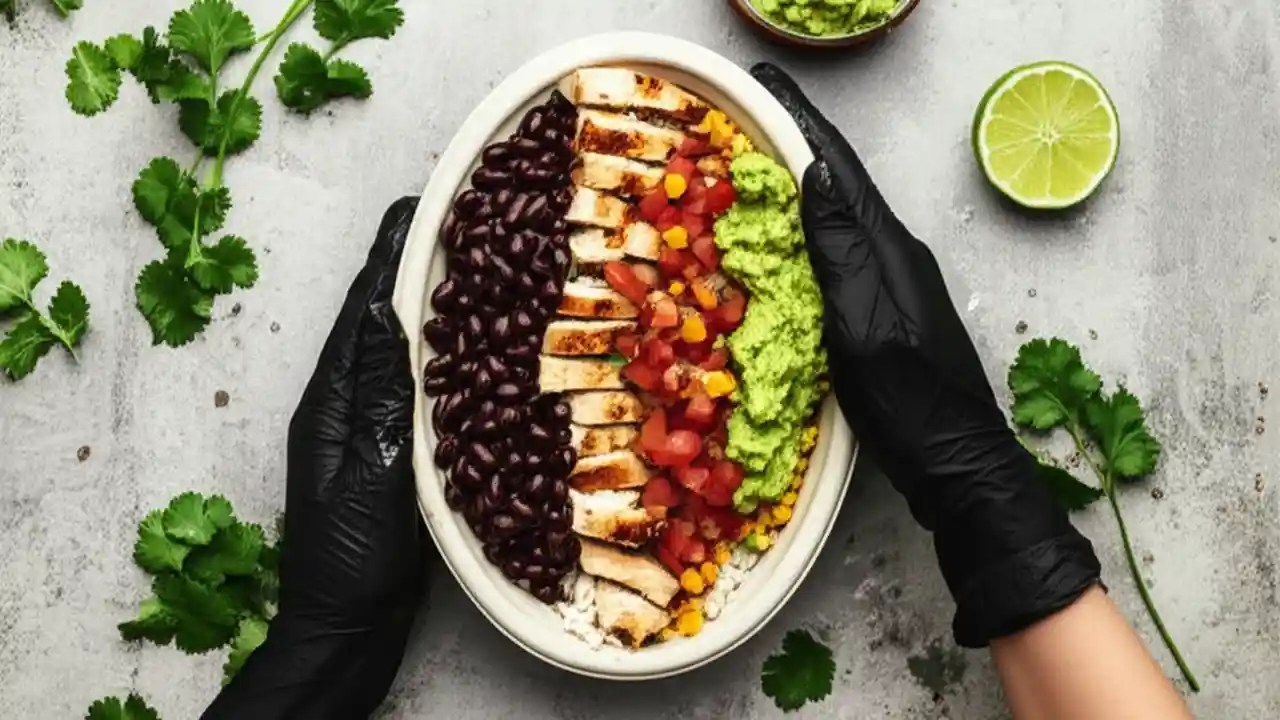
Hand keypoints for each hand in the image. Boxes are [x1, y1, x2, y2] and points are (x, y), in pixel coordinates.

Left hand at [203, 197, 427, 718]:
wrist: (343, 631)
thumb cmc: (348, 565)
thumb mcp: (368, 476)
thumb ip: (379, 397)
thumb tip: (385, 313)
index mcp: (333, 400)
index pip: (363, 311)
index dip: (391, 256)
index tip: (420, 206)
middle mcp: (348, 404)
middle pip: (383, 322)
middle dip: (414, 269)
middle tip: (459, 224)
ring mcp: (370, 430)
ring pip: (405, 353)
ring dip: (435, 308)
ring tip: (477, 268)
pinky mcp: (396, 456)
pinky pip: (423, 391)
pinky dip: (450, 360)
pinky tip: (482, 351)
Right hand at [751, 64, 1100, 646]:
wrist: (961, 464)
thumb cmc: (910, 406)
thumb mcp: (865, 328)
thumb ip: (839, 252)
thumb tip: (815, 175)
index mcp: (889, 251)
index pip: (839, 169)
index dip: (801, 121)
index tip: (764, 82)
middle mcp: (897, 256)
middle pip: (841, 184)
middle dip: (797, 141)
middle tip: (750, 113)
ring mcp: (897, 284)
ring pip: (841, 217)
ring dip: (802, 183)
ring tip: (760, 162)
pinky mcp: (890, 312)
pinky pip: (842, 252)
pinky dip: (810, 230)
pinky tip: (789, 239)